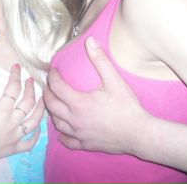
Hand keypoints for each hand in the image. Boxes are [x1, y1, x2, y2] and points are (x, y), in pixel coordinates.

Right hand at [0, 64, 44, 174]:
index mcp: (2, 111)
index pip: (14, 88)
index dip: (16, 75)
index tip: (16, 67)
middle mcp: (12, 123)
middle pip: (29, 102)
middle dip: (31, 88)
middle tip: (30, 80)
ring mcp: (14, 138)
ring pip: (35, 121)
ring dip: (40, 108)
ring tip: (41, 99)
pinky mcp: (12, 150)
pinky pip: (30, 143)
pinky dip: (36, 135)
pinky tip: (37, 128)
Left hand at [44, 37, 149, 153]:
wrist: (138, 133)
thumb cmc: (126, 106)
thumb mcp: (114, 80)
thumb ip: (100, 60)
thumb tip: (90, 41)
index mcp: (78, 102)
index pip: (57, 87)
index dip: (52, 77)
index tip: (53, 70)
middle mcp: (74, 119)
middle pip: (51, 105)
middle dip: (47, 93)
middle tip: (48, 86)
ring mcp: (79, 134)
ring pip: (57, 123)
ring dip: (52, 112)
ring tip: (53, 104)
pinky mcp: (86, 144)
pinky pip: (68, 141)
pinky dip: (63, 135)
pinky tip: (63, 132)